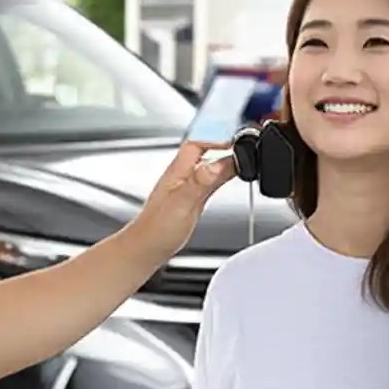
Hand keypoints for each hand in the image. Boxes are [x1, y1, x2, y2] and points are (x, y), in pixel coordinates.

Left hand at [130, 140, 236, 259]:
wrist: (145, 249)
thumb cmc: (156, 229)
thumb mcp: (181, 204)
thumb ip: (200, 182)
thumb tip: (218, 164)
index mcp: (177, 173)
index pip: (196, 145)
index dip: (216, 140)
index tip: (235, 143)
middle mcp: (181, 178)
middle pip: (203, 153)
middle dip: (222, 148)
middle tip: (242, 151)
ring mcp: (184, 189)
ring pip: (206, 168)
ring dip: (222, 163)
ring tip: (241, 163)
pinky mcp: (189, 201)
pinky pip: (207, 183)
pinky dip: (220, 178)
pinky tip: (226, 182)